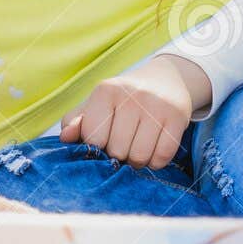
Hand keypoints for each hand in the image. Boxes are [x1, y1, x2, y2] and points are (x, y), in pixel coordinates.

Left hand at [59, 54, 210, 169]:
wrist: (164, 81)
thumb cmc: (121, 100)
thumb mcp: (96, 105)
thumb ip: (75, 121)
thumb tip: (65, 137)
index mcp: (105, 91)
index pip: (93, 137)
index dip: (96, 148)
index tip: (102, 143)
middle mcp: (131, 95)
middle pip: (117, 150)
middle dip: (117, 156)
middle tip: (122, 147)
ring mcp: (156, 105)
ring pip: (140, 156)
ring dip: (136, 162)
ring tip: (135, 150)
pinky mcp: (177, 116)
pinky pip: (163, 156)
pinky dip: (155, 162)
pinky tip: (152, 150)